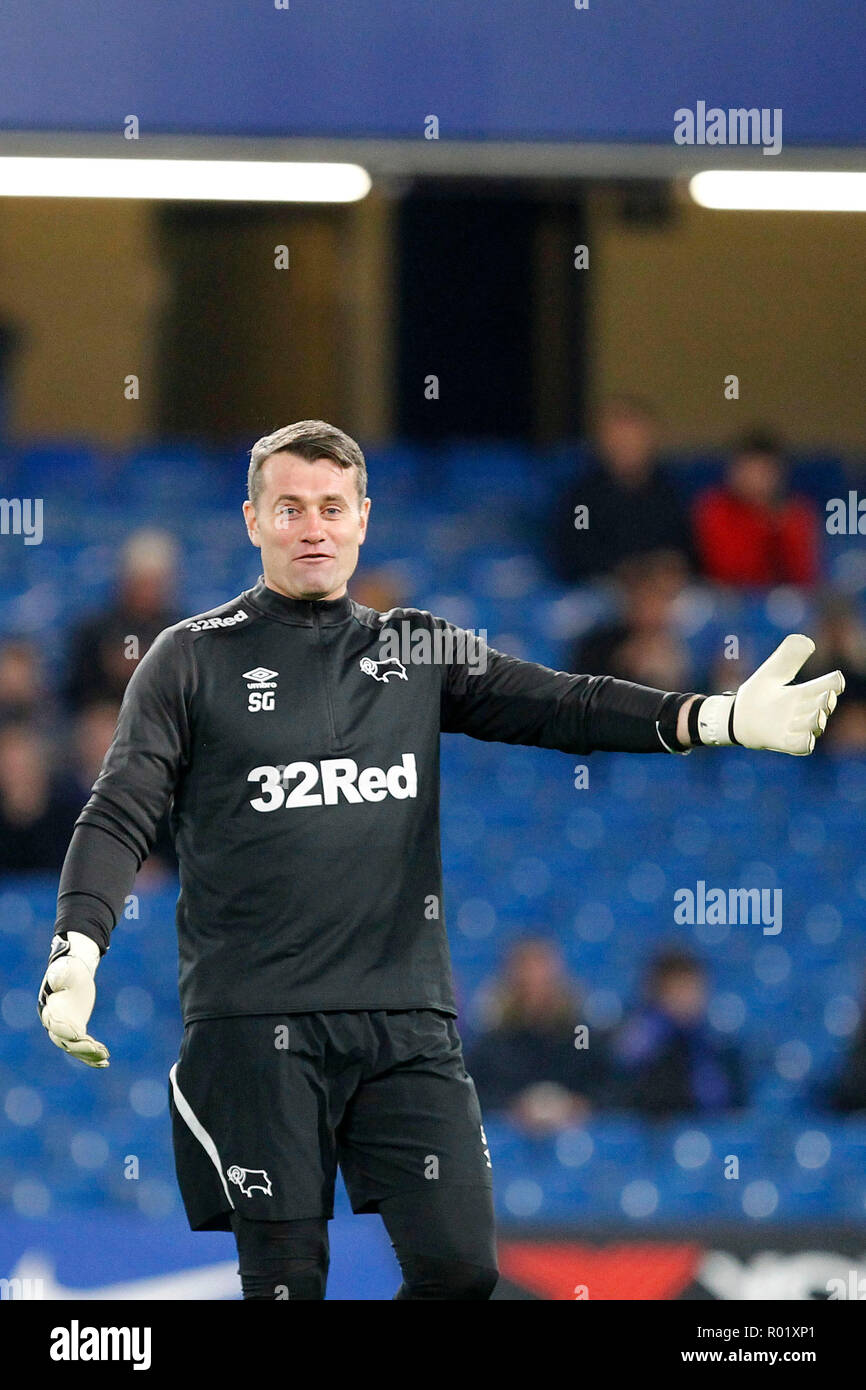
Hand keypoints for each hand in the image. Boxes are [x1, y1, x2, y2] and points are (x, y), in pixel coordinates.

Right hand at [37, 932, 109, 1067]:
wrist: (73, 973)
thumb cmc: (68, 969)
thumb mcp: (65, 968)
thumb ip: (59, 973)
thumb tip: (55, 977)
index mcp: (50, 1009)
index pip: (54, 1024)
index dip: (64, 1030)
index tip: (77, 1034)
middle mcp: (55, 1024)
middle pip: (64, 1041)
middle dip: (80, 1047)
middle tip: (96, 1048)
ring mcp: (65, 1030)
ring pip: (75, 1049)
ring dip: (89, 1055)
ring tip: (105, 1057)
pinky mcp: (77, 1032)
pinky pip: (82, 1049)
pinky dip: (92, 1057)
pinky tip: (105, 1062)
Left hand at [698, 634, 843, 754]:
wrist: (737, 716)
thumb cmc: (759, 692)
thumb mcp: (773, 671)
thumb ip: (788, 656)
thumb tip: (806, 641)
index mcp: (806, 691)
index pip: (829, 685)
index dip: (834, 683)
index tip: (835, 679)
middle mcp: (806, 710)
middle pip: (825, 706)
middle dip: (827, 701)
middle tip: (826, 696)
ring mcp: (797, 728)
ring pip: (815, 726)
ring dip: (817, 721)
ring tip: (817, 715)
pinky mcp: (786, 742)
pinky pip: (802, 746)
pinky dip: (805, 742)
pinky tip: (806, 737)